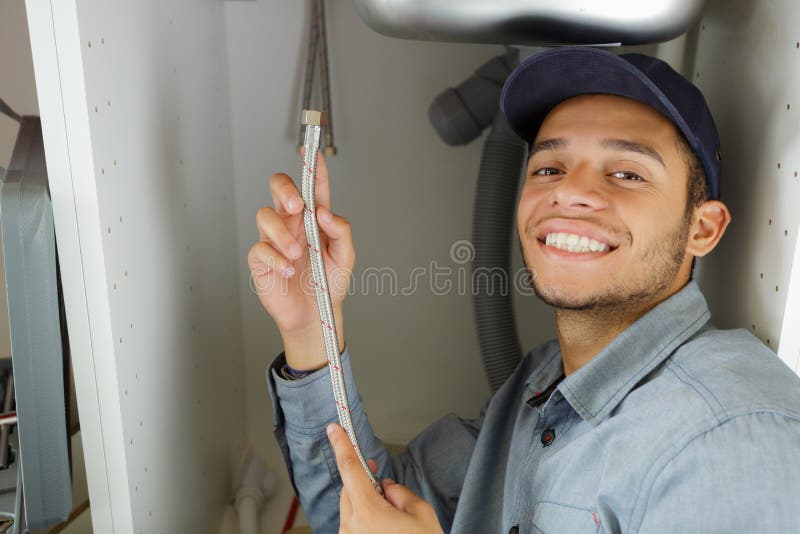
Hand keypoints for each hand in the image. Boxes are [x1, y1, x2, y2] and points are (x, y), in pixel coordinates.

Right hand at [248, 154, 354, 367]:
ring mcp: (275, 240)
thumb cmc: (329, 284)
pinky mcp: (261, 259)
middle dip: (285, 190)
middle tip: (297, 206)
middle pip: (279, 189)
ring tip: (298, 254)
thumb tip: (325, 213)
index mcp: (314, 219)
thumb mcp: (345, 258)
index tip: (312, 153)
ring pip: (265, 215)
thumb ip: (341, 232)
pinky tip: (288, 269)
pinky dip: (275, 258)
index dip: (312, 167)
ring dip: (282, 234)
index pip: (313, 187)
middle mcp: (292, 224)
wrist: (316, 316)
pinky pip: (259, 249)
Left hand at [327, 423, 443, 533]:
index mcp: (368, 512)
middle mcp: (351, 527)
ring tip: (391, 517)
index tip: (333, 428)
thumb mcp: (421, 514)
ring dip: (364, 504)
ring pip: (350, 509)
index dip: (341, 445)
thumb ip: (400, 492)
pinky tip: (384, 528)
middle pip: (349, 490)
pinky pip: (352, 526)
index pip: (350, 469)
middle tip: (382, 483)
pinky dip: (364, 520)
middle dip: (363, 482)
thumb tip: (385, 486)